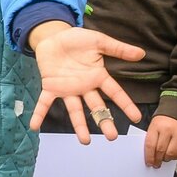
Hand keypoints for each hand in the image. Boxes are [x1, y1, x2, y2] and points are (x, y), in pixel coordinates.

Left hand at [28, 22, 146, 140]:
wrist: (54, 36)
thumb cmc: (77, 40)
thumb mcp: (99, 41)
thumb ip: (119, 49)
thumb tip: (141, 53)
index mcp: (98, 77)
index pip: (115, 93)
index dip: (126, 105)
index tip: (136, 118)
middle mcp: (84, 87)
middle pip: (97, 107)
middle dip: (104, 121)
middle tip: (112, 137)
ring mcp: (68, 89)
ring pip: (75, 110)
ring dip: (79, 125)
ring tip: (85, 141)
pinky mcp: (50, 86)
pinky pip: (44, 103)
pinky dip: (39, 114)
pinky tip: (34, 126)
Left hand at [143, 114, 176, 167]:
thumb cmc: (164, 121)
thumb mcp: (155, 125)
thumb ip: (152, 138)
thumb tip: (150, 155)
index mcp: (156, 126)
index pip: (150, 144)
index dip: (148, 156)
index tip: (148, 163)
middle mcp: (168, 130)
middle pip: (160, 150)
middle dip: (157, 160)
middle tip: (155, 165)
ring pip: (171, 153)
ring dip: (166, 159)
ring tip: (163, 160)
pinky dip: (175, 157)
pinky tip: (172, 156)